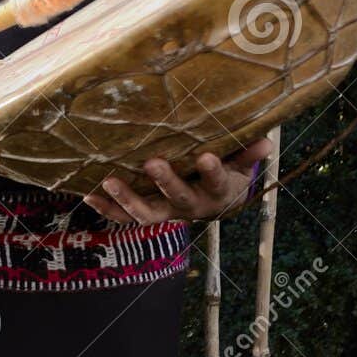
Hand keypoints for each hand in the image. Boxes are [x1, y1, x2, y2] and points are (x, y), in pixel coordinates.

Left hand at [81, 138, 273, 224]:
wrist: (215, 203)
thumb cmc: (227, 173)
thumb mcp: (241, 164)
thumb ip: (248, 153)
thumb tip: (266, 140)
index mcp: (217, 192)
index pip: (218, 182)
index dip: (213, 171)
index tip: (206, 157)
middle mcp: (190, 206)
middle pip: (178, 200)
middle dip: (166, 183)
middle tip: (152, 163)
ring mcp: (166, 212)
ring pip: (147, 214)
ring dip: (127, 200)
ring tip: (109, 181)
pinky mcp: (147, 213)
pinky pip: (124, 216)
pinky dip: (107, 208)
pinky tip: (89, 194)